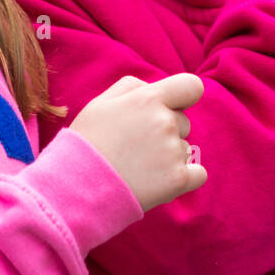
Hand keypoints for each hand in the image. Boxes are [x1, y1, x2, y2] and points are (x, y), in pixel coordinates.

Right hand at [69, 73, 207, 212]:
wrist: (76, 188)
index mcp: (148, 99)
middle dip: (167, 131)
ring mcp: (173, 151)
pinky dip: (186, 178)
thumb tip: (154, 88)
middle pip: (184, 122)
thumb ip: (131, 87)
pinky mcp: (178, 179)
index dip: (183, 97)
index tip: (171, 108)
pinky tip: (160, 181)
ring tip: (137, 167)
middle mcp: (165, 122)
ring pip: (185, 149)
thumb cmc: (86, 143)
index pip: (191, 86)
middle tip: (137, 148)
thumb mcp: (100, 103)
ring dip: (169, 157)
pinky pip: (198, 174)